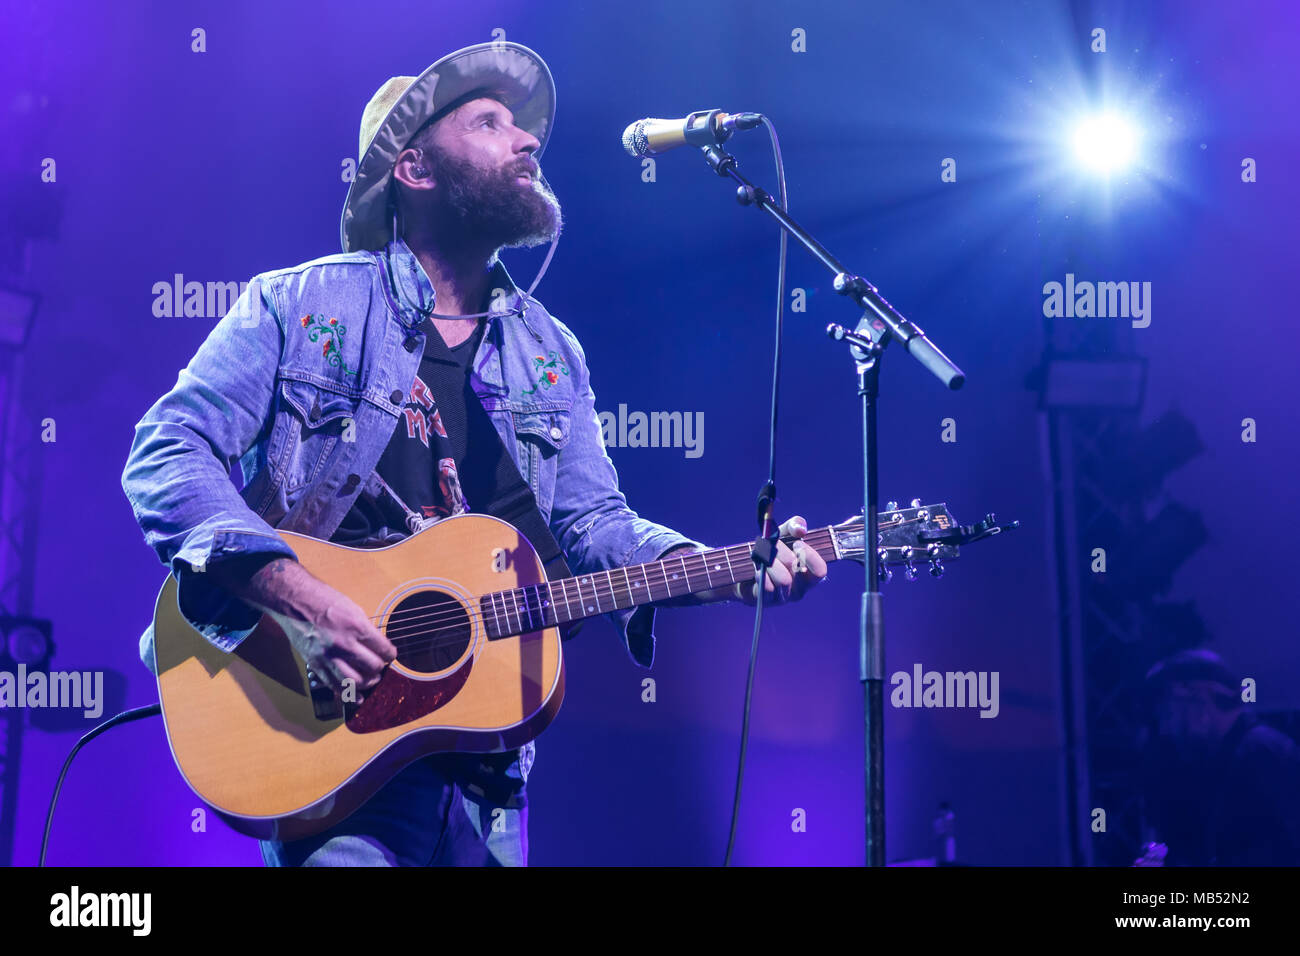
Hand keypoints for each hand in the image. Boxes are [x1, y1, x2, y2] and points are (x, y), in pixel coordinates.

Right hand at [221, 556, 396, 695]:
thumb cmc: (324, 600)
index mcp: (357, 627)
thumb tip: (377, 645)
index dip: (390, 654)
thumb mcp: (353, 609)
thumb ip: (366, 629)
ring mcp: (328, 656)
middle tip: (379, 666)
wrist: (295, 601)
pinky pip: (334, 685)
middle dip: (380, 669)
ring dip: (366, 684)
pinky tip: (356, 695)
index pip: (383, 650)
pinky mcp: (315, 664)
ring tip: (369, 680)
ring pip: (354, 682)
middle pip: (372, 667)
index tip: (389, 655)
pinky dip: (347, 692)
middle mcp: (344, 644)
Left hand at [734, 515, 827, 605]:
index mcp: (809, 574)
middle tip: (771, 544)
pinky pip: (768, 588)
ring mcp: (784, 597)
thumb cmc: (772, 550)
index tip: (796, 543)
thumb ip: (795, 526)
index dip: (809, 555)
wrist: (745, 566)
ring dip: (770, 562)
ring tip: (762, 556)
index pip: (820, 571)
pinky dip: (762, 574)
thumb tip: (801, 529)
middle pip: (796, 569)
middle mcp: (800, 588)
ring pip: (783, 580)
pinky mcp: (767, 601)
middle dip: (781, 550)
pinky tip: (758, 569)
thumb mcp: (784, 533)